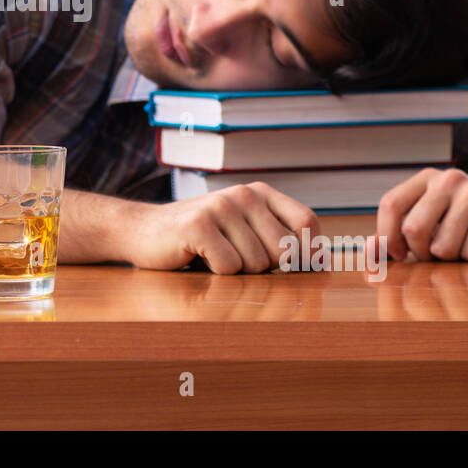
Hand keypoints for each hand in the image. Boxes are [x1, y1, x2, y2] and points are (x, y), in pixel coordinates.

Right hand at [124, 182, 318, 273]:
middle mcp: (244, 194)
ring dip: (236, 274)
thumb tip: (323, 261)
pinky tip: (198, 258)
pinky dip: (215, 275)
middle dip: (265, 270)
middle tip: (235, 260)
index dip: (308, 253)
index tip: (292, 270)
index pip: (308, 224)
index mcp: (260, 193)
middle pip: (284, 253)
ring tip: (214, 257)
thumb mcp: (244, 231)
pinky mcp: (198, 225)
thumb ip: (279, 239)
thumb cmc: (201, 240)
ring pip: (256, 265)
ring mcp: (221, 207)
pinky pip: (229, 268)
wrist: (144, 232)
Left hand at [371, 167, 467, 262]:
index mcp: (426, 178)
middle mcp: (448, 179)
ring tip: (467, 247)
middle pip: (413, 228)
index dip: (387, 236)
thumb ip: (397, 238)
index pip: (390, 205)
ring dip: (453, 259)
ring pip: (442, 246)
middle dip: (422, 253)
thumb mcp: (431, 228)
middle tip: (439, 255)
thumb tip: (368, 252)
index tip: (399, 255)